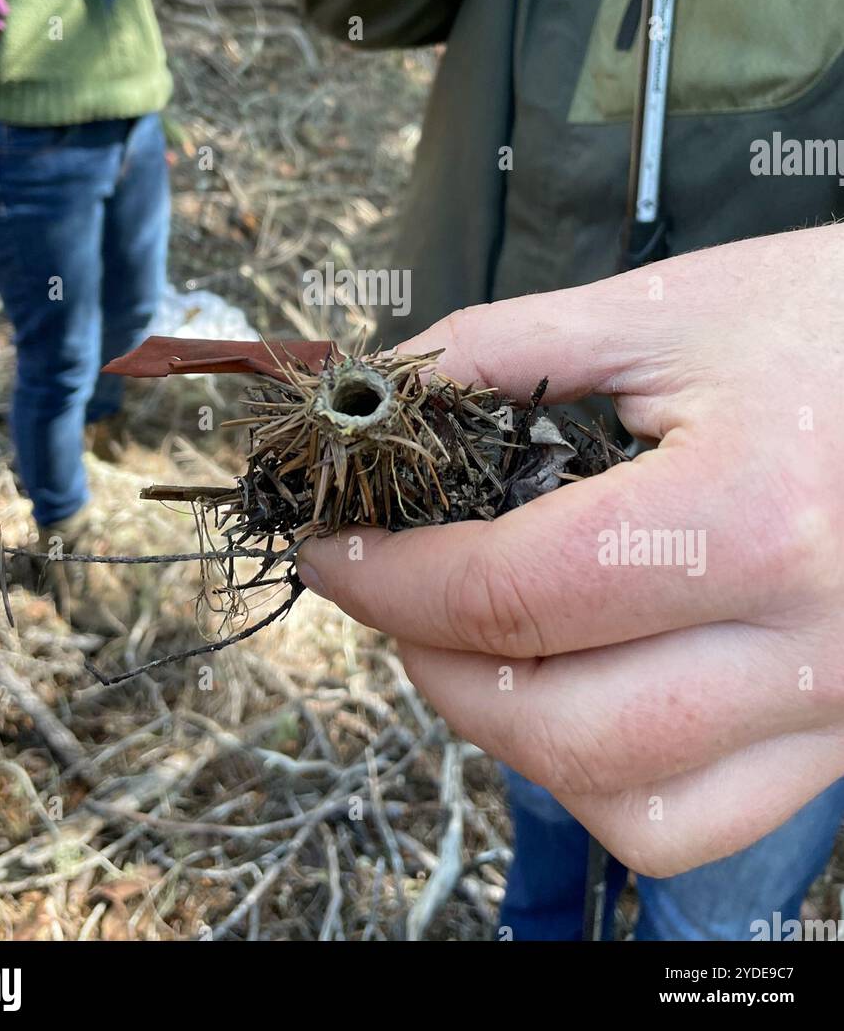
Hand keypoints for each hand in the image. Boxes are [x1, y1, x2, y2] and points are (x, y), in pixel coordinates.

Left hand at [298, 225, 843, 875]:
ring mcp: (839, 704)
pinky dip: (609, 782)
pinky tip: (580, 694)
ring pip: (633, 807)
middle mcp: (807, 641)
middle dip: (434, 663)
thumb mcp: (670, 308)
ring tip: (476, 645)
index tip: (334, 548)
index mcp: (754, 516)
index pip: (516, 593)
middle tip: (392, 593)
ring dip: (515, 739)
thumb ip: (506, 349)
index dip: (391, 577)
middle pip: (562, 727)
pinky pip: (706, 820)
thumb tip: (379, 397)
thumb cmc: (837, 320)